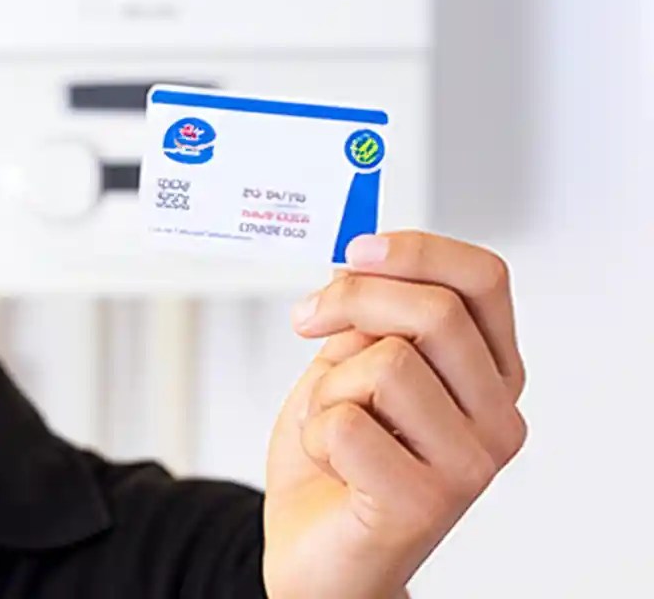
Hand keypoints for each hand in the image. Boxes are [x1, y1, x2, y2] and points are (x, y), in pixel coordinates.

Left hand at [262, 231, 527, 598]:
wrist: (315, 554)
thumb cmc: (337, 457)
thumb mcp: (351, 365)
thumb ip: (370, 317)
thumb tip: (359, 255)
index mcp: (490, 372)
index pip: (484, 280)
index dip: (416, 250)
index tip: (354, 250)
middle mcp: (496, 417)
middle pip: (435, 311)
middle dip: (352, 299)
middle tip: (307, 318)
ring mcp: (469, 465)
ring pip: (387, 364)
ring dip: (329, 385)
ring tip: (332, 421)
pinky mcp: (424, 503)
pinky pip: (347, 423)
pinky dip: (315, 433)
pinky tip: (330, 463)